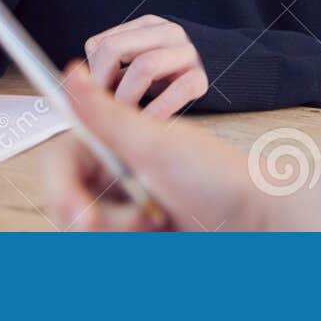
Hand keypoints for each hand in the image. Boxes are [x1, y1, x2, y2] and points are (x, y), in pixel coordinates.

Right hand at [43, 64, 320, 230]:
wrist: (259, 220)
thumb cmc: (218, 178)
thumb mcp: (157, 143)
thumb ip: (106, 114)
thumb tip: (71, 73)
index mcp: (113, 145)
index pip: (61, 166)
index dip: (61, 189)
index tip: (75, 211)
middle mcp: (114, 177)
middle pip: (70, 206)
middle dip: (97, 218)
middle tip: (128, 222)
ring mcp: (126, 210)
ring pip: (92, 234)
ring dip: (123, 232)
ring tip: (160, 223)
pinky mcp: (138, 237)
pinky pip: (112, 247)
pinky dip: (131, 243)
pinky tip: (161, 235)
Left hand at [84, 14, 207, 116]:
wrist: (222, 69)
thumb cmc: (170, 72)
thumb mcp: (141, 59)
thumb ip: (115, 66)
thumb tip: (77, 88)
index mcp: (146, 25)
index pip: (102, 44)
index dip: (90, 75)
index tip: (86, 99)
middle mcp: (166, 33)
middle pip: (116, 49)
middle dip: (101, 84)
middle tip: (99, 110)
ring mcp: (187, 53)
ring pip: (144, 65)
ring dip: (126, 98)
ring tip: (121, 117)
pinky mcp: (203, 77)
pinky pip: (178, 90)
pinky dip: (158, 109)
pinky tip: (148, 123)